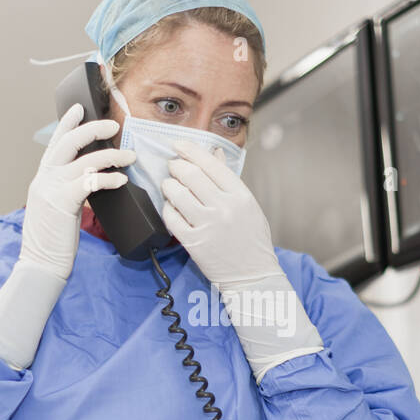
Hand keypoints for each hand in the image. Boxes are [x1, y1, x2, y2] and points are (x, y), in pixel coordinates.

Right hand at [22, 102, 135, 280]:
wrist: (41, 263)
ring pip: (84, 160)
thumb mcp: (58, 207)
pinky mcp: (61, 202)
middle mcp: (44, 178)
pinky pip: (89, 181)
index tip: (79, 108)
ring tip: (129, 156)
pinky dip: (107, 177)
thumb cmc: (54, 240)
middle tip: (113, 125)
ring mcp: (51, 188)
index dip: (67, 123)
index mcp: (43, 178)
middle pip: (69, 142)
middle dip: (92, 129)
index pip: (55, 143)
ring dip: (111, 155)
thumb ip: (69, 188)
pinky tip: (120, 179)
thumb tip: (92, 177)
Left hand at [162, 139, 323, 381]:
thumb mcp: (248, 205)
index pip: (210, 163)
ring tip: (170, 185)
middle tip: (173, 166)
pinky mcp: (193, 243)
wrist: (252, 275)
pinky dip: (167, 208)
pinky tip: (171, 206)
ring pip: (176, 193)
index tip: (178, 144)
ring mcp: (207, 226)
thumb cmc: (251, 239)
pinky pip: (171, 217)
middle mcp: (224, 208)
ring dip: (168, 185)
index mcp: (241, 196)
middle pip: (190, 175)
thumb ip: (229, 179)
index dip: (190, 149)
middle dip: (176, 166)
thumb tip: (214, 154)